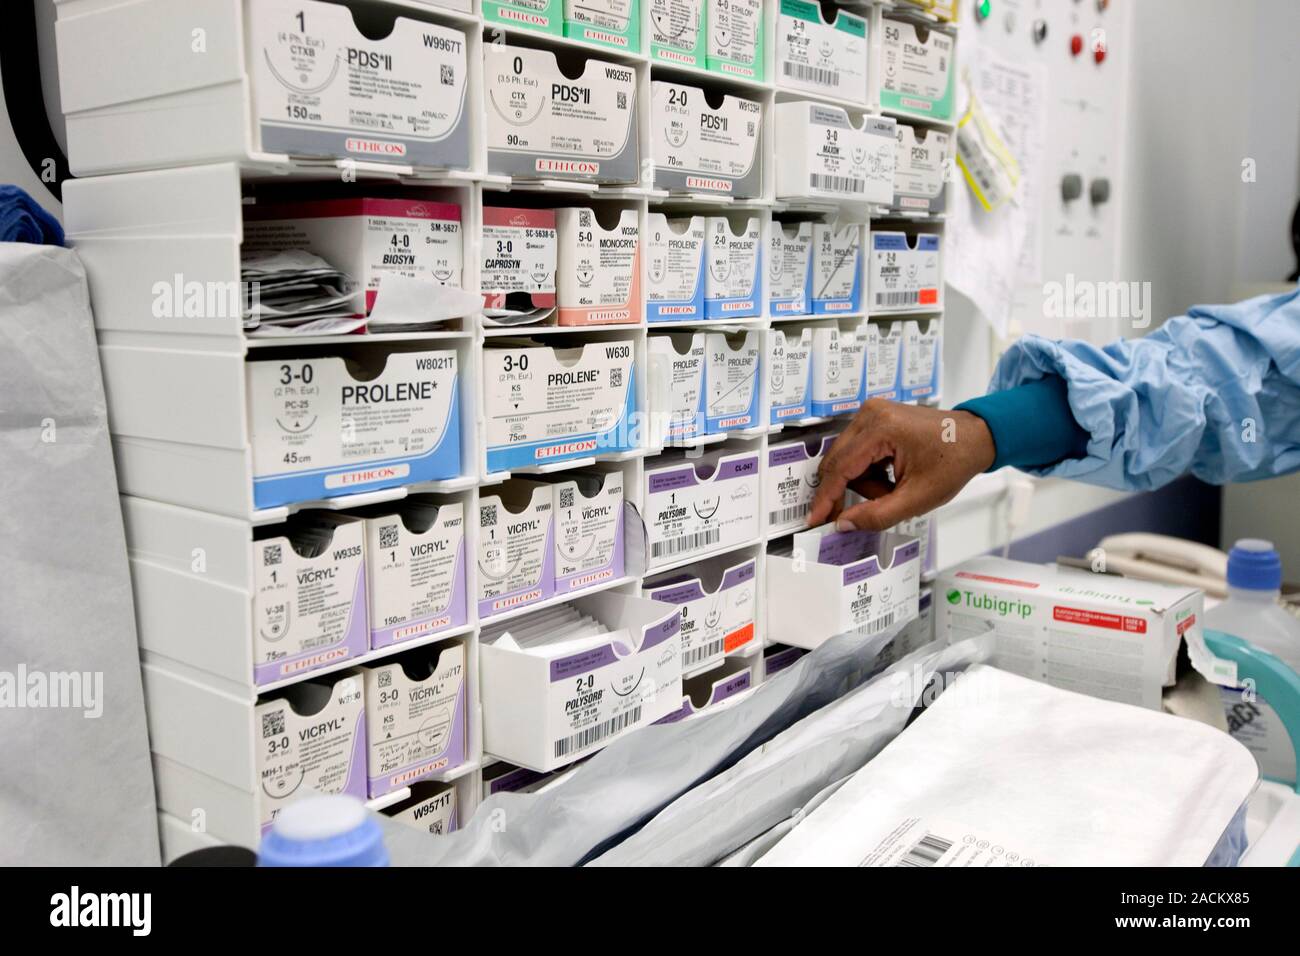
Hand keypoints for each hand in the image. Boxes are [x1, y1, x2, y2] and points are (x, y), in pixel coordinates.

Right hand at [808, 399, 995, 531]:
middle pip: (839, 463)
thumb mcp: (917, 498)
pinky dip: (870, 470)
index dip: (826, 498)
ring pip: (847, 460)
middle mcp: (870, 414)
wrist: (975, 437)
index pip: (840, 468)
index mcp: (881, 428)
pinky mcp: (874, 417)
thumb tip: (843, 523)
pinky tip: (893, 475)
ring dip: (866, 482)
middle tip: (864, 512)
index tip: (815, 519)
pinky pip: (857, 451)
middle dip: (854, 491)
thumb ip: (877, 514)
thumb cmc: (954, 461)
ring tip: (896, 487)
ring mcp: (871, 412)